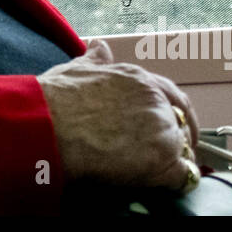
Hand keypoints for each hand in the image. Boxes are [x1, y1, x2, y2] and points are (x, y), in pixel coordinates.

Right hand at [37, 39, 199, 189]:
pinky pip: (183, 176)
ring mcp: (162, 130)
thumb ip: (95, 60)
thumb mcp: (77, 69)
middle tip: (163, 155)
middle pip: (181, 125)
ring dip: (173, 161)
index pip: (174, 97)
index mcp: (139, 80)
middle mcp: (156, 101)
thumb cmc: (56, 100)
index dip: (178, 115)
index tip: (178, 127)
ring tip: (154, 173)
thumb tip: (99, 47)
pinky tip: (162, 184)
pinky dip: (175, 182)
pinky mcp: (162, 160)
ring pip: (183, 151)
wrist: (48, 127)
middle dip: (175, 139)